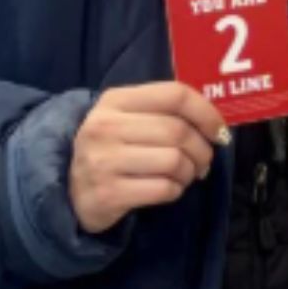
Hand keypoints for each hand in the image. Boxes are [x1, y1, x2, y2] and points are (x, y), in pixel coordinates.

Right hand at [70, 82, 228, 234]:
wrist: (68, 191)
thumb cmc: (111, 149)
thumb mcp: (126, 119)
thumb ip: (164, 112)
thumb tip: (215, 125)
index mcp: (115, 100)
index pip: (174, 95)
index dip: (206, 112)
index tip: (219, 131)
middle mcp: (106, 126)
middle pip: (178, 131)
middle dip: (202, 149)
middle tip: (203, 161)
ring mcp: (104, 161)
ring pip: (174, 161)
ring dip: (190, 172)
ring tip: (184, 175)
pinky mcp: (108, 194)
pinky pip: (163, 189)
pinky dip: (176, 190)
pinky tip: (168, 189)